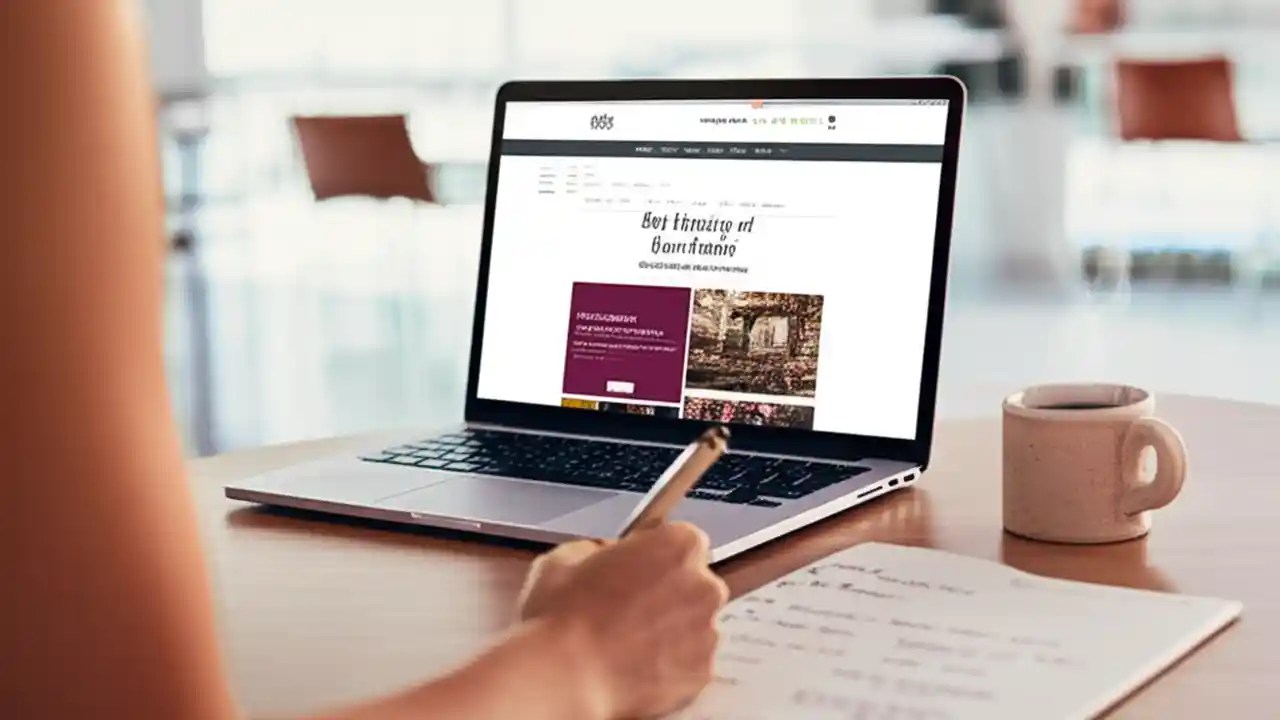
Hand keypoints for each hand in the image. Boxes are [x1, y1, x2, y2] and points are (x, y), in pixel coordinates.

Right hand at [518, 523, 728, 718]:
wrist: (565, 677)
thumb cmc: (564, 616)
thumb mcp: (568, 556)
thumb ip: (603, 549)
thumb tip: (609, 558)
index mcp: (679, 546)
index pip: (683, 542)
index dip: (656, 557)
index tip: (637, 571)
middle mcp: (704, 586)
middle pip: (694, 585)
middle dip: (669, 595)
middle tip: (628, 611)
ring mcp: (707, 633)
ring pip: (692, 627)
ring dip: (669, 632)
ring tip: (626, 646)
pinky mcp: (701, 674)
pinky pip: (689, 665)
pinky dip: (669, 668)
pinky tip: (634, 669)